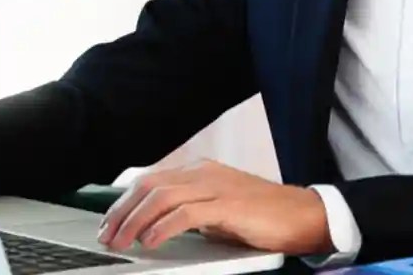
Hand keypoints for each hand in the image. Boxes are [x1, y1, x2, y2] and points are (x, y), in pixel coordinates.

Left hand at [96, 159, 331, 255]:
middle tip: (108, 236)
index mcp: (200, 171)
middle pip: (150, 186)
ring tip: (123, 242)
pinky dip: (164, 227)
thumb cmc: (263, 217)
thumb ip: (190, 213)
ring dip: (136, 221)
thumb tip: (155, 227)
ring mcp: (217, 186)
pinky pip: (187, 213)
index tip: (109, 223)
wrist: (304, 215)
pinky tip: (151, 241)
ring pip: (163, 197)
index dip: (125, 201)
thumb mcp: (218, 211)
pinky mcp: (229, 205)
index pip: (151, 180)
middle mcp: (205, 172)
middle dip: (123, 212)